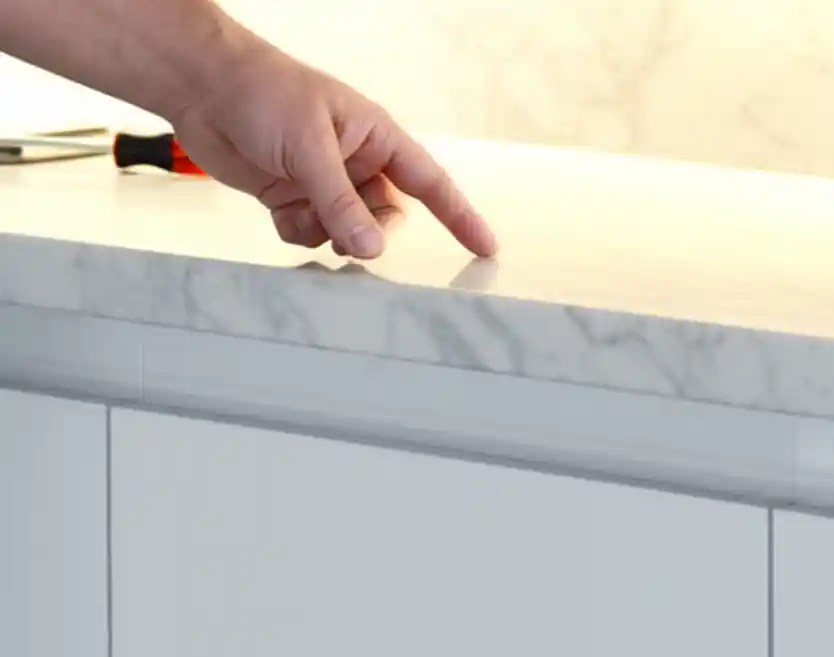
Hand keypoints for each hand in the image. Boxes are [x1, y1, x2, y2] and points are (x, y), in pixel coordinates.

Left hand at [169, 48, 495, 259]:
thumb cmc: (263, 91)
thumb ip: (341, 202)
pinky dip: (299, 232)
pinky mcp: (291, 195)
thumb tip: (372, 247)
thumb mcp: (310, 148)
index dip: (460, 216)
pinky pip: (311, 234)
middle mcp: (356, 161)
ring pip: (347, 231)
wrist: (201, 85)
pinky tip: (280, 210)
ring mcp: (323, 181)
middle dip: (369, 230)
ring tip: (303, 212)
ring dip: (329, 234)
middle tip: (349, 234)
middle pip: (385, 216)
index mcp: (376, 137)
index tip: (485, 247)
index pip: (431, 183)